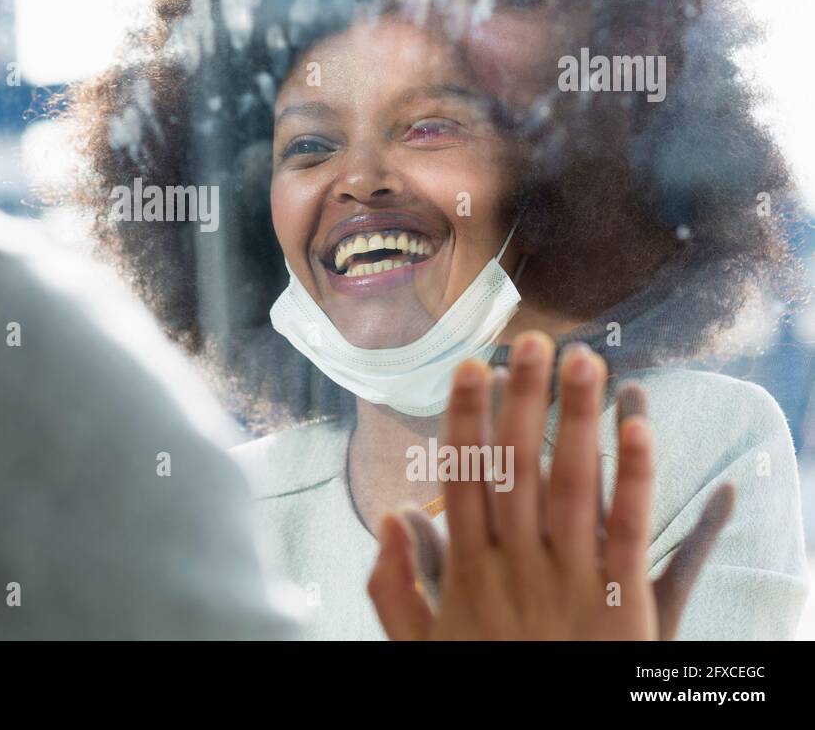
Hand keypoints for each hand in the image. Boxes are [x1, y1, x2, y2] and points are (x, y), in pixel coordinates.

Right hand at [368, 332, 734, 639]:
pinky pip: (628, 531)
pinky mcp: (621, 602)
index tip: (471, 367)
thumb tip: (387, 516)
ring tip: (584, 363)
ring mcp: (569, 581)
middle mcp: (516, 565)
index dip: (467, 418)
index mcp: (467, 571)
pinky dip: (635, 478)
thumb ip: (393, 587)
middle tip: (533, 339)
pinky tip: (638, 430)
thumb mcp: (418, 647)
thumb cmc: (481, 688)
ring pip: (573, 486)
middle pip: (519, 468)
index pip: (465, 478)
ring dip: (578, 419)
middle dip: (525, 400)